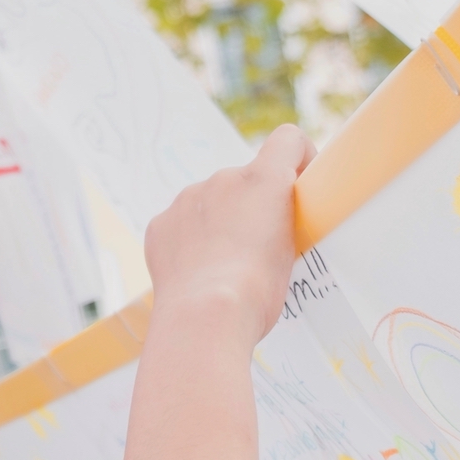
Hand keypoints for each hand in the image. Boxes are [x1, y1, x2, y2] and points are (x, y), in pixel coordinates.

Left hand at [144, 126, 312, 352]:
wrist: (204, 319)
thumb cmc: (255, 293)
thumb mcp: (290, 253)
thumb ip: (281, 222)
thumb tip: (270, 224)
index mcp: (263, 180)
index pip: (288, 140)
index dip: (297, 158)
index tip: (298, 184)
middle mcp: (223, 179)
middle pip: (245, 179)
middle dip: (252, 205)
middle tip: (257, 248)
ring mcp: (187, 199)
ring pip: (210, 202)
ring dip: (218, 223)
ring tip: (223, 267)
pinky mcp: (161, 224)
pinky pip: (180, 224)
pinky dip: (189, 241)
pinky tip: (197, 272)